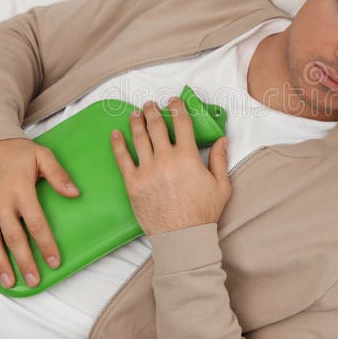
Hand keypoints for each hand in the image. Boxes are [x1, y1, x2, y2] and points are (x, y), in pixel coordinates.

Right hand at [0, 137, 80, 287]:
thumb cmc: (16, 151)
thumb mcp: (42, 156)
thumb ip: (59, 175)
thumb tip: (75, 194)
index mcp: (21, 190)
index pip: (36, 224)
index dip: (45, 245)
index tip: (54, 262)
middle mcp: (0, 202)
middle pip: (14, 238)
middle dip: (24, 262)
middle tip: (33, 280)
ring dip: (0, 264)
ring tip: (9, 282)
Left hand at [110, 96, 230, 234]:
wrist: (182, 236)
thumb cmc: (202, 213)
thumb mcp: (221, 185)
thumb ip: (219, 159)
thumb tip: (222, 140)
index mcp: (187, 157)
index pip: (182, 123)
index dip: (178, 108)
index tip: (174, 101)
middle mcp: (165, 159)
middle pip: (157, 126)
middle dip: (153, 112)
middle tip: (150, 105)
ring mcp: (147, 170)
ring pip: (139, 138)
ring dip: (137, 122)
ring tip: (136, 114)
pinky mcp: (133, 183)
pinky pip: (122, 158)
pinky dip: (118, 144)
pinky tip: (115, 134)